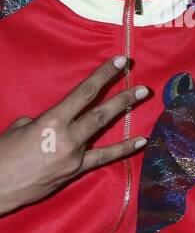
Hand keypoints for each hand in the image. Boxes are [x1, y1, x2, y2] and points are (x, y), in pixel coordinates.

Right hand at [0, 56, 149, 213]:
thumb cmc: (3, 153)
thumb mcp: (20, 127)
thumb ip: (43, 120)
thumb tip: (59, 122)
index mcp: (51, 120)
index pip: (84, 92)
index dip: (104, 75)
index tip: (120, 62)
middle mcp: (67, 136)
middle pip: (100, 110)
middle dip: (123, 96)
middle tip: (143, 86)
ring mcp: (75, 154)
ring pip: (104, 129)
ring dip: (125, 112)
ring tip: (143, 99)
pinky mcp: (76, 170)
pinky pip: (104, 157)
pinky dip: (124, 149)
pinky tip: (142, 141)